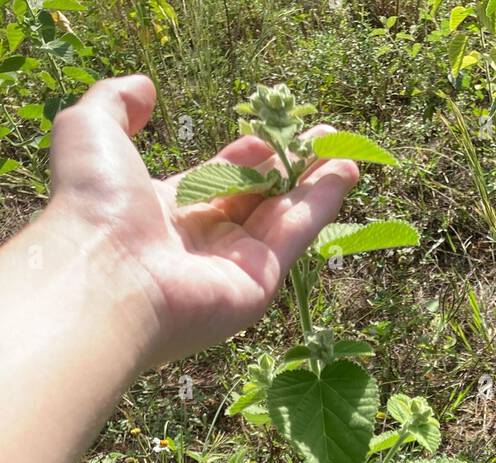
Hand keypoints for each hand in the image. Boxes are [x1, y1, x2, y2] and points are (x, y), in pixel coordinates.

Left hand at [45, 74, 358, 366]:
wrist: (106, 275)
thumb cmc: (94, 206)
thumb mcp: (91, 131)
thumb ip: (116, 103)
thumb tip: (145, 87)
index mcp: (167, 210)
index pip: (218, 178)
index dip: (246, 154)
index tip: (270, 129)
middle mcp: (203, 242)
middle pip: (257, 197)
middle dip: (289, 168)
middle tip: (320, 137)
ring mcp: (234, 266)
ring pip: (283, 215)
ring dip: (315, 183)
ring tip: (344, 151)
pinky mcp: (260, 283)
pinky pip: (296, 235)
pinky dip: (322, 204)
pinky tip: (343, 173)